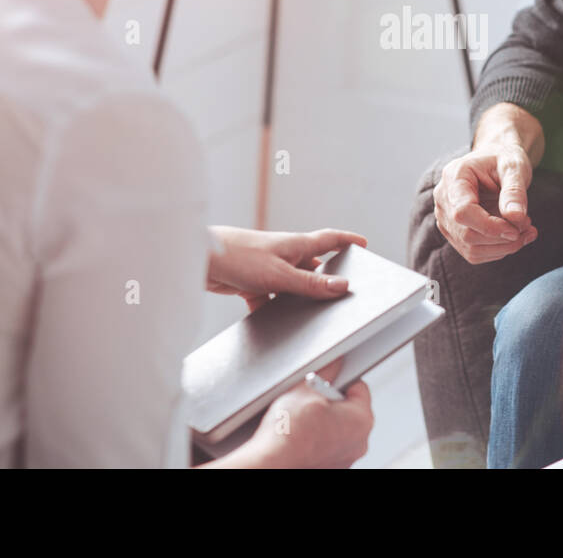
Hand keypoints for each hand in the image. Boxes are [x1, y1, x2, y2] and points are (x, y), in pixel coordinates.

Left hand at [206, 227, 366, 310]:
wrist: (199, 260)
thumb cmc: (239, 255)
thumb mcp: (281, 274)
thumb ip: (311, 284)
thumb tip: (343, 286)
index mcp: (297, 245)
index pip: (330, 240)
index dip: (347, 241)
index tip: (363, 244)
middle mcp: (285, 255)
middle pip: (313, 268)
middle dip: (325, 281)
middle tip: (342, 295)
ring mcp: (269, 269)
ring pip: (292, 288)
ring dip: (297, 300)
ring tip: (309, 317)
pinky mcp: (253, 284)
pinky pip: (269, 300)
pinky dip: (272, 310)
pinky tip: (273, 323)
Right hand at [220, 358, 373, 468]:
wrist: (272, 462)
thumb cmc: (288, 433)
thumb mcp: (306, 388)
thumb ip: (327, 369)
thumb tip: (335, 360)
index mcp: (361, 420)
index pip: (358, 386)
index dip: (338, 380)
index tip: (325, 382)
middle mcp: (359, 442)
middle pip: (348, 407)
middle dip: (330, 401)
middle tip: (309, 401)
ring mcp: (346, 457)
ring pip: (338, 426)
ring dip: (324, 420)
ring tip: (303, 419)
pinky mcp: (332, 465)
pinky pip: (329, 443)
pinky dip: (318, 437)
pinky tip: (301, 435)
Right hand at [433, 145, 537, 263]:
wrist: (496, 162)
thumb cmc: (503, 160)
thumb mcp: (514, 167)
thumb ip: (514, 191)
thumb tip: (516, 218)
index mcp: (454, 177)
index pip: (463, 212)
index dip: (489, 226)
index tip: (516, 229)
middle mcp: (444, 199)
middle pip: (467, 234)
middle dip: (502, 238)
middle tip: (528, 226)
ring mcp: (446, 218)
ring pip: (471, 248)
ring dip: (503, 248)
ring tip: (526, 230)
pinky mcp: (455, 232)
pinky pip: (474, 252)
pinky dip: (498, 250)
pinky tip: (516, 236)